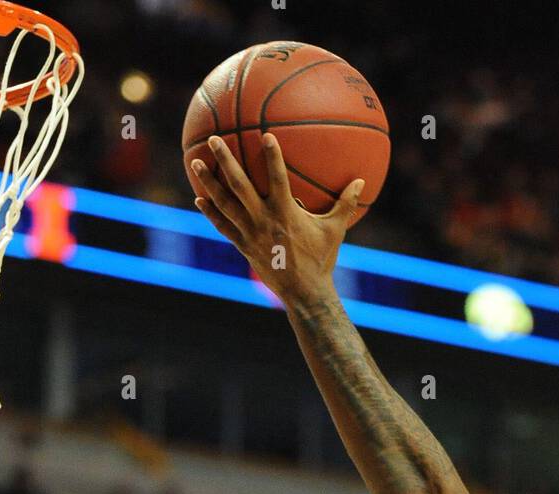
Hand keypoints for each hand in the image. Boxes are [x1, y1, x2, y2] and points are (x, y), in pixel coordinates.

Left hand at [192, 135, 363, 302]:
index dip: (271, 155)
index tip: (264, 134)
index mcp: (285, 212)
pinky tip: (199, 199)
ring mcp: (250, 233)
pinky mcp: (243, 246)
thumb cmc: (321, 260)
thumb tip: (362, 181)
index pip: (277, 177)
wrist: (303, 293)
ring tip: (196, 162)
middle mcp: (263, 220)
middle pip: (239, 185)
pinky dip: (211, 212)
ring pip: (225, 203)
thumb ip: (346, 203)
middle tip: (213, 138)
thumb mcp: (335, 230)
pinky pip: (223, 226)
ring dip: (209, 182)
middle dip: (225, 160)